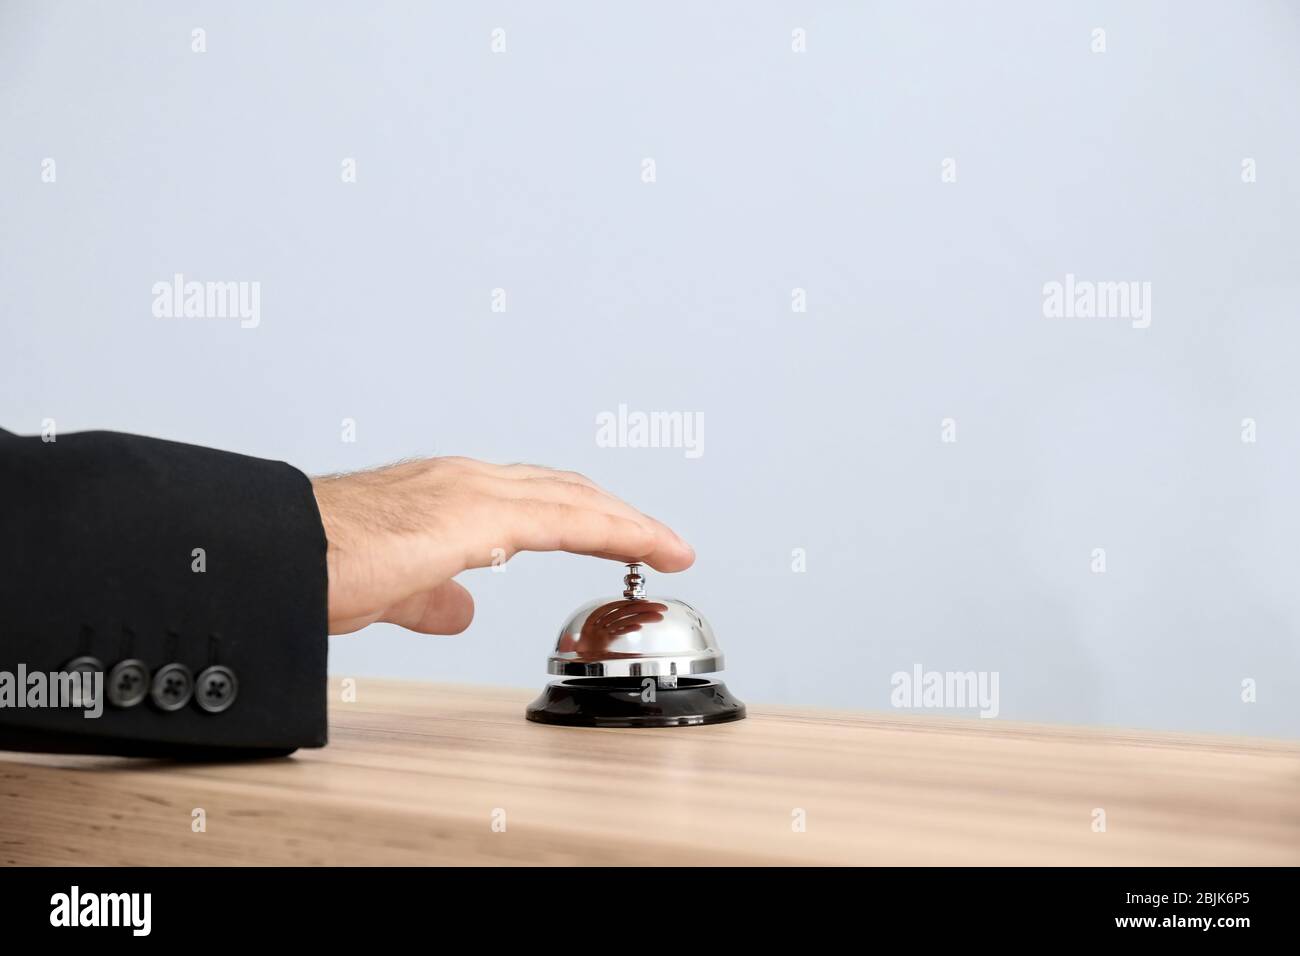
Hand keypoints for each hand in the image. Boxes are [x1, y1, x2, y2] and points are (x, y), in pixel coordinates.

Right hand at [311, 457, 694, 634]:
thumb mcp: (393, 588)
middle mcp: (468, 482)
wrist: (282, 555)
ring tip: (669, 546)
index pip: (535, 499)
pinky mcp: (479, 514)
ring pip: (575, 499)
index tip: (622, 538)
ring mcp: (475, 491)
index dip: (583, 516)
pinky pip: (569, 519)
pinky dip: (617, 531)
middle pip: (565, 491)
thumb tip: (460, 609)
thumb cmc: (320, 566)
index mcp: (448, 496)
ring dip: (628, 522)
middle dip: (617, 515)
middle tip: (660, 541)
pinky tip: (646, 546)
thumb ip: (432, 595)